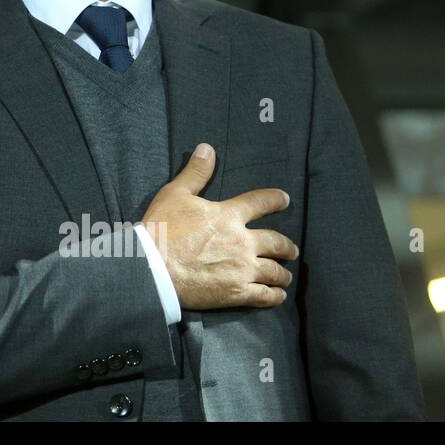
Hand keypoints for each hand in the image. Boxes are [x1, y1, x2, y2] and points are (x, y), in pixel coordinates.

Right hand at [141, 143, 299, 310]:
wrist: (153, 268)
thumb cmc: (162, 229)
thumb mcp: (175, 194)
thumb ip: (195, 172)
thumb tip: (207, 148)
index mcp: (229, 215)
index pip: (260, 203)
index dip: (275, 199)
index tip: (285, 200)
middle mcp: (243, 242)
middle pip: (277, 242)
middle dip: (287, 246)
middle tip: (292, 250)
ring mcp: (243, 269)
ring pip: (275, 271)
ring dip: (283, 273)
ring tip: (285, 275)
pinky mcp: (238, 292)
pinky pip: (266, 295)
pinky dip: (275, 296)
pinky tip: (277, 295)